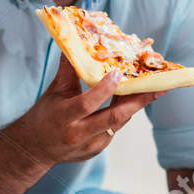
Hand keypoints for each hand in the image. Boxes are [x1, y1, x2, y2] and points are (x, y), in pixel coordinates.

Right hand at [13, 60, 165, 165]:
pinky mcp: (97, 150)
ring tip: (154, 89)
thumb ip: (68, 70)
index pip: (87, 104)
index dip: (104, 89)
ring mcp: (89, 145)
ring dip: (135, 105)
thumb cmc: (44, 114)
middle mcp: (78, 134)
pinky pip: (115, 128)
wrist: (34, 148)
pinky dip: (124, 113)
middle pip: (113, 118)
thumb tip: (75, 43)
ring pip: (118, 123)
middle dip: (137, 102)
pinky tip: (136, 99)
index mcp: (64, 117)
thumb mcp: (54, 92)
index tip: (119, 73)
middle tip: (158, 88)